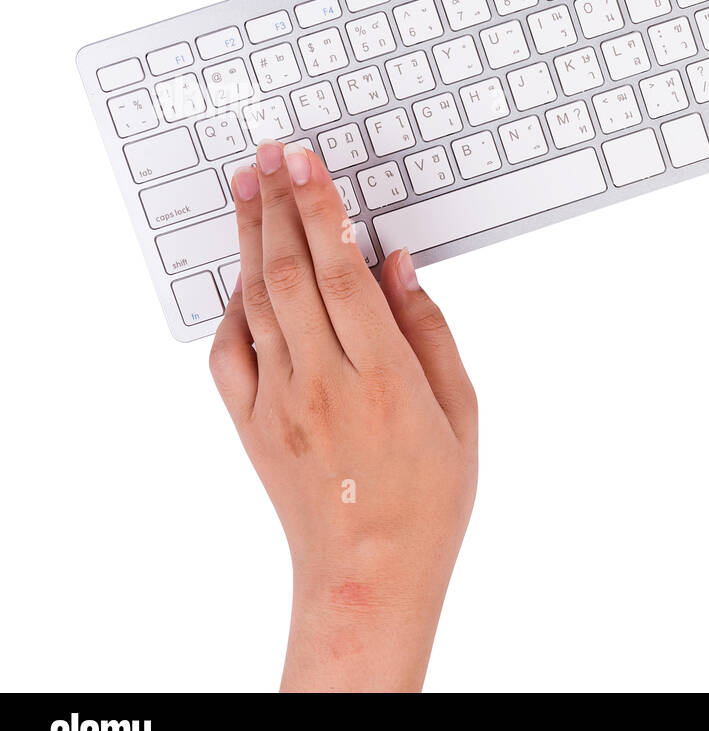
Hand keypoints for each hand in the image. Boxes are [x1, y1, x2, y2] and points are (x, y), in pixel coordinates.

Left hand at [208, 142, 476, 691]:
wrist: (367, 575)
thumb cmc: (429, 499)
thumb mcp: (459, 412)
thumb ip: (429, 332)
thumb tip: (399, 265)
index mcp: (383, 377)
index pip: (341, 272)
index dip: (320, 209)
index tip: (307, 163)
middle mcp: (322, 383)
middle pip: (288, 272)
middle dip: (276, 204)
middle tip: (270, 155)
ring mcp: (277, 404)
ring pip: (254, 301)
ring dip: (248, 239)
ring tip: (246, 189)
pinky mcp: (250, 425)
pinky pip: (227, 353)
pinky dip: (231, 307)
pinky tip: (241, 277)